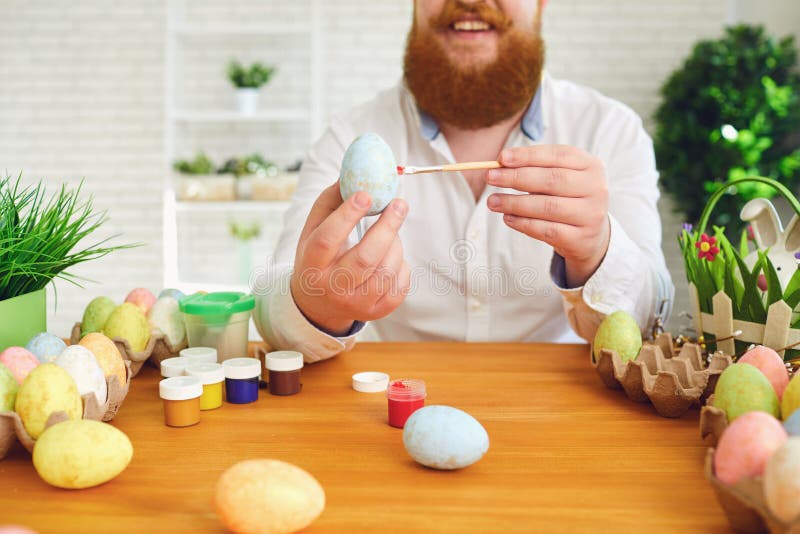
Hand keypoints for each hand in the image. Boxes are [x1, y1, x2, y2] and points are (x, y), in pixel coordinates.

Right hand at [291, 183, 410, 335]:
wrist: (318, 303)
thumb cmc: (319, 256)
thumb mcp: (314, 229)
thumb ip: (331, 201)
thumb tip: (354, 174)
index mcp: (312, 264)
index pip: (328, 239)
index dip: (347, 216)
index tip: (367, 194)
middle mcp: (332, 287)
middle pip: (365, 258)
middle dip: (387, 227)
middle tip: (400, 204)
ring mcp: (355, 303)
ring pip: (386, 270)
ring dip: (395, 244)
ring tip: (391, 231)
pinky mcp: (376, 312)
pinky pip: (400, 285)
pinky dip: (402, 265)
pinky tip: (392, 256)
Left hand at [485, 145, 609, 286]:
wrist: (590, 235)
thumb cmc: (567, 198)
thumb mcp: (559, 178)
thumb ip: (534, 168)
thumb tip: (500, 164)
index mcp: (591, 165)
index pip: (558, 155)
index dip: (528, 156)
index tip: (501, 158)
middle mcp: (596, 188)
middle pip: (552, 180)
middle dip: (516, 178)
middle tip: (490, 178)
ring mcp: (591, 214)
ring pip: (548, 206)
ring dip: (515, 203)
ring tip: (493, 201)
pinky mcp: (581, 238)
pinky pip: (547, 230)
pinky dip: (524, 224)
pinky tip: (508, 218)